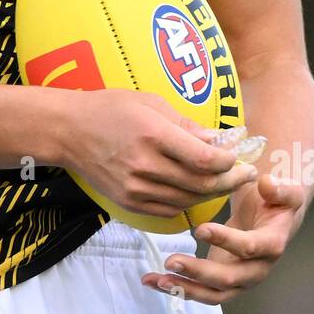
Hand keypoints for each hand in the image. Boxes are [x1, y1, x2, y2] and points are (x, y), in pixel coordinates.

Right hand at [61, 89, 259, 220]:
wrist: (68, 131)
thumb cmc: (109, 109)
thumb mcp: (151, 104)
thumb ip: (186, 126)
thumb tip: (218, 141)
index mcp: (153, 135)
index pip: (204, 159)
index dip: (228, 162)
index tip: (240, 158)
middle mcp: (145, 165)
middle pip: (201, 184)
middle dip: (229, 181)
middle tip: (245, 175)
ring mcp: (135, 188)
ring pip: (188, 200)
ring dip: (211, 194)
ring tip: (225, 183)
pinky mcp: (129, 202)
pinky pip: (169, 210)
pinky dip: (188, 203)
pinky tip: (196, 192)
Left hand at [141, 174, 304, 302]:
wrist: (274, 219)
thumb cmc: (276, 202)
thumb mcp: (286, 191)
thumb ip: (280, 189)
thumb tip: (267, 183)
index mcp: (272, 245)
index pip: (250, 248)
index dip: (227, 240)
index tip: (200, 229)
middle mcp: (257, 269)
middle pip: (229, 279)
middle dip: (199, 273)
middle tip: (171, 260)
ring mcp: (239, 280)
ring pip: (213, 294)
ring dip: (185, 288)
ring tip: (158, 279)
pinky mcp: (223, 283)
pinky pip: (201, 292)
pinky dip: (177, 288)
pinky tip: (152, 281)